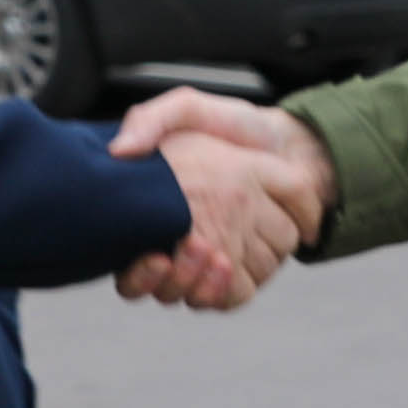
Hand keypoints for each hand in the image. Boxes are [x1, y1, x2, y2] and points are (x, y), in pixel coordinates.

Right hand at [110, 93, 336, 309]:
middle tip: (189, 242)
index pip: (130, 271)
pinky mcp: (245, 273)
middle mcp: (179, 244)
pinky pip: (230, 298)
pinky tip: (225, 265)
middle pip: (168, 282)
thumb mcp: (187, 110)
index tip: (152, 254)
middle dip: (175, 272)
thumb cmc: (233, 125)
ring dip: (200, 277)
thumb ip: (152, 120)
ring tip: (207, 248)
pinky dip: (224, 289)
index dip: (136, 275)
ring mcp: (212, 261)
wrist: (287, 141)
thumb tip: (120, 151)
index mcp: (158, 214)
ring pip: (196, 291)